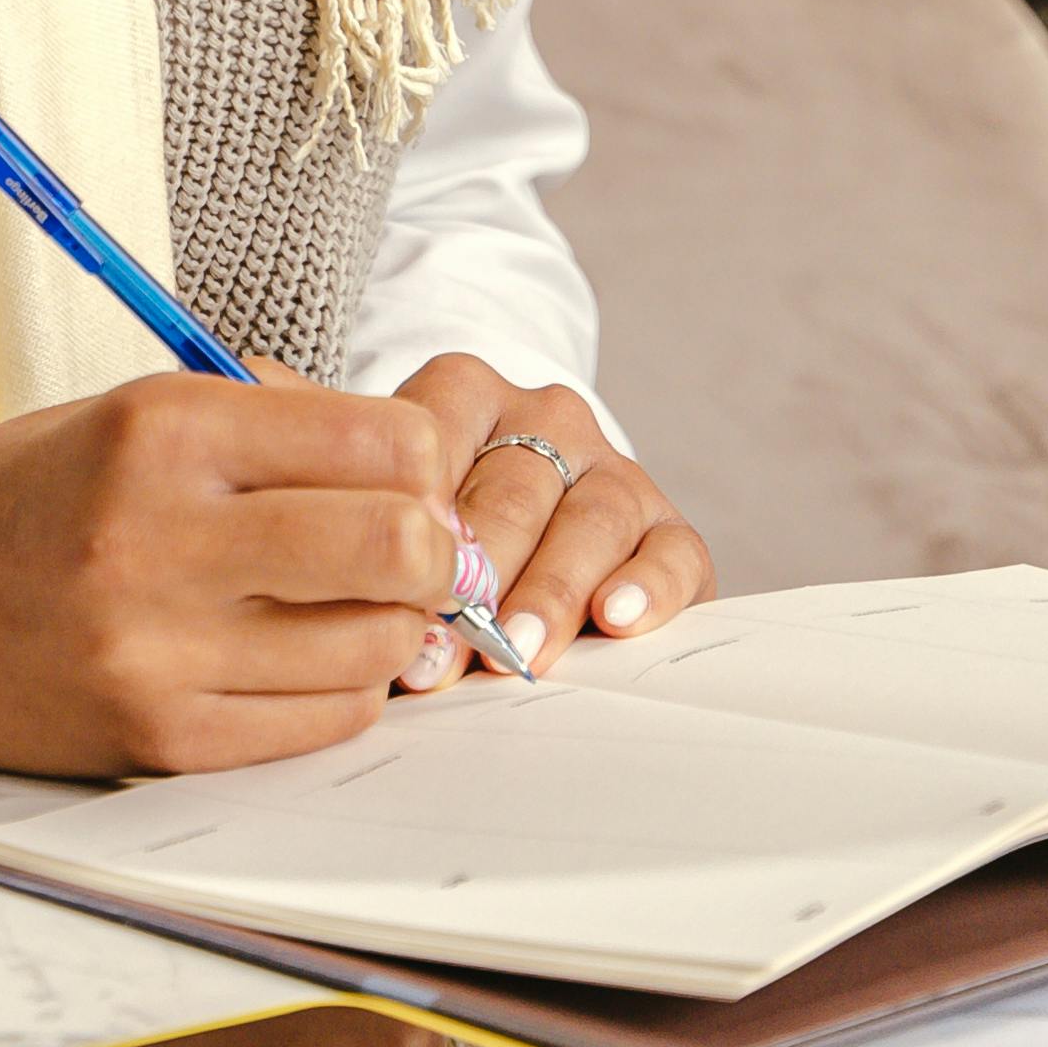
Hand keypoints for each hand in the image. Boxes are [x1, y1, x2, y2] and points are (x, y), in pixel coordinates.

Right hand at [0, 370, 462, 776]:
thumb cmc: (39, 492)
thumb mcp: (142, 409)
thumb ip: (276, 421)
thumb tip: (417, 466)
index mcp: (164, 430)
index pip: (378, 440)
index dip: (421, 458)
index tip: (411, 474)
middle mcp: (164, 538)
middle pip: (396, 544)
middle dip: (435, 545)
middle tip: (418, 546)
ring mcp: (160, 651)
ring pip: (375, 645)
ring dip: (391, 624)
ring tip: (351, 603)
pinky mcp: (160, 737)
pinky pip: (321, 722)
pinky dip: (341, 689)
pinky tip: (305, 656)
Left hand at [383, 356, 712, 682]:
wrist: (522, 545)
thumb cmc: (433, 546)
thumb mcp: (398, 526)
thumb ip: (387, 554)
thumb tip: (376, 630)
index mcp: (467, 393)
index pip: (436, 439)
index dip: (413, 523)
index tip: (392, 589)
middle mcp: (548, 417)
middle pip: (515, 491)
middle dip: (477, 579)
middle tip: (442, 652)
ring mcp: (615, 470)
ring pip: (593, 518)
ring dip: (550, 592)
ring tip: (518, 650)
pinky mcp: (669, 529)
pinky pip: (671, 553)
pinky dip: (647, 587)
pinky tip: (615, 619)